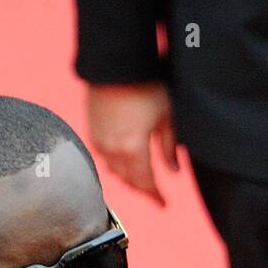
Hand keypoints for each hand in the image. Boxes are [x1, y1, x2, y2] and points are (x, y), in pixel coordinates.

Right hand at [86, 82, 178, 205]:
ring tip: (140, 179)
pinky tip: (123, 161)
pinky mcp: (93, 131)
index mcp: (133, 149)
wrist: (115, 64)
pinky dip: (115, 164)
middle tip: (154, 194)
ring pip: (114, 171)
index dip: (155, 195)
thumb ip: (169, 147)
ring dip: (128, 178)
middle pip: (128, 180)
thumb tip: (174, 171)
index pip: (145, 182)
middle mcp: (113, 150)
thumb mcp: (166, 116)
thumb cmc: (146, 85)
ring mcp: (100, 141)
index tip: (164, 204)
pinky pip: (104, 157)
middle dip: (142, 188)